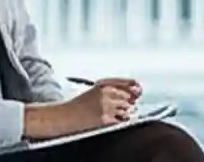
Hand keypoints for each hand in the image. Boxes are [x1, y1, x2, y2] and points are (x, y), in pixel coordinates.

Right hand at [24, 80, 139, 139]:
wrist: (65, 115)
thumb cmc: (78, 104)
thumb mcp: (95, 90)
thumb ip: (113, 88)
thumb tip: (134, 91)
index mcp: (103, 84)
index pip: (128, 82)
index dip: (135, 87)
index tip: (138, 90)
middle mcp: (106, 93)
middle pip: (129, 97)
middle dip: (128, 101)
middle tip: (118, 105)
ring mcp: (106, 106)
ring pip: (127, 109)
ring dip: (124, 112)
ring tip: (111, 113)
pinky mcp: (105, 119)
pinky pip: (121, 120)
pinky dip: (119, 120)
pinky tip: (111, 119)